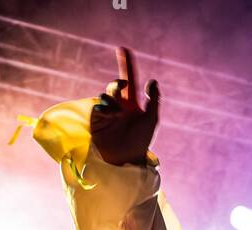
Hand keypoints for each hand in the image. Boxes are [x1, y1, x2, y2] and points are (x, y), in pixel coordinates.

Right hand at [90, 46, 159, 165]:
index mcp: (133, 104)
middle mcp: (119, 105)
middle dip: (118, 82)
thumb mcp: (151, 120)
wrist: (123, 159)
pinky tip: (112, 117)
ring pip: (108, 93)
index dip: (127, 64)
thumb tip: (153, 81)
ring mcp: (107, 111)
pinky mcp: (97, 117)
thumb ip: (154, 100)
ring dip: (115, 99)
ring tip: (119, 115)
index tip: (124, 49)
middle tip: (123, 86)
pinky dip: (107, 107)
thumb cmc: (140, 142)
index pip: (130, 80)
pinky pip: (101, 103)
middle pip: (116, 84)